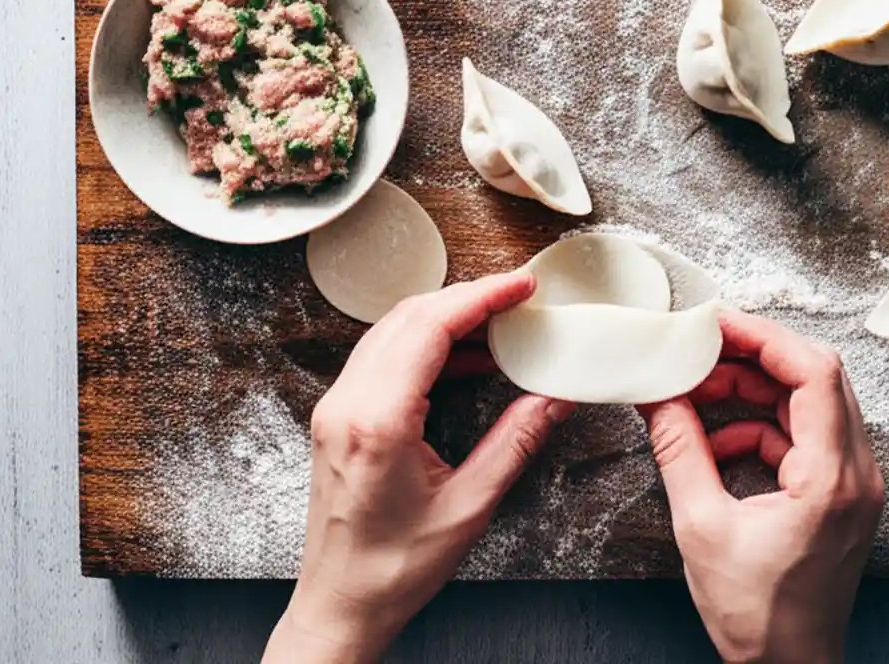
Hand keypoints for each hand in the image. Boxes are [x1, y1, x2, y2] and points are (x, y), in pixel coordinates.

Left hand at [264, 273, 575, 663]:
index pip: (429, 328)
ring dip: (445, 320)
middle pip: (408, 318)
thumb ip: (514, 443)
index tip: (520, 285)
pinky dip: (425, 347)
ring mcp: (336, 409)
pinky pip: (382, 360)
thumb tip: (552, 398)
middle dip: (467, 299)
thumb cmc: (393, 568)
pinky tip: (465, 361)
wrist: (341, 604)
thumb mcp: (469, 506)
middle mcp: (347, 404)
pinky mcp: (339, 419)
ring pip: (392, 333)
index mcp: (377, 421)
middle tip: (517, 297)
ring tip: (499, 326)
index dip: (481, 297)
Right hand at [640, 309, 883, 663]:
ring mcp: (855, 485)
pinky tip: (716, 445)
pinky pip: (806, 438)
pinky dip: (761, 430)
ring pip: (811, 406)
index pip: (814, 373)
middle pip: (816, 379)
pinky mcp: (842, 496)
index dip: (764, 337)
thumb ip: (678, 451)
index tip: (717, 324)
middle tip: (700, 353)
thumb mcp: (701, 527)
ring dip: (754, 394)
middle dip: (754, 359)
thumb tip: (656, 397)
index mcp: (831, 479)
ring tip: (697, 397)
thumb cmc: (756, 616)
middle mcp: (857, 474)